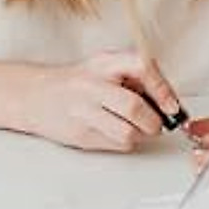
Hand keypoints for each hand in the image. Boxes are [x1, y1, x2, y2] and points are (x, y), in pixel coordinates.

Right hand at [20, 51, 181, 151]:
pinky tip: (117, 131)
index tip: (172, 105)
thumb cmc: (81, 82)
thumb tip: (172, 103)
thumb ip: (139, 77)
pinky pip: (117, 145)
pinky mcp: (80, 135)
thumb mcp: (108, 66)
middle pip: (134, 107)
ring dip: (142, 134)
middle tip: (158, 122)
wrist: (35, 96)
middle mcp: (92, 86)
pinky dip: (126, 142)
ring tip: (137, 127)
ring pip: (128, 133)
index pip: (142, 68)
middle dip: (154, 121)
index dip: (163, 89)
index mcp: (105, 63)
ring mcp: (83, 112)